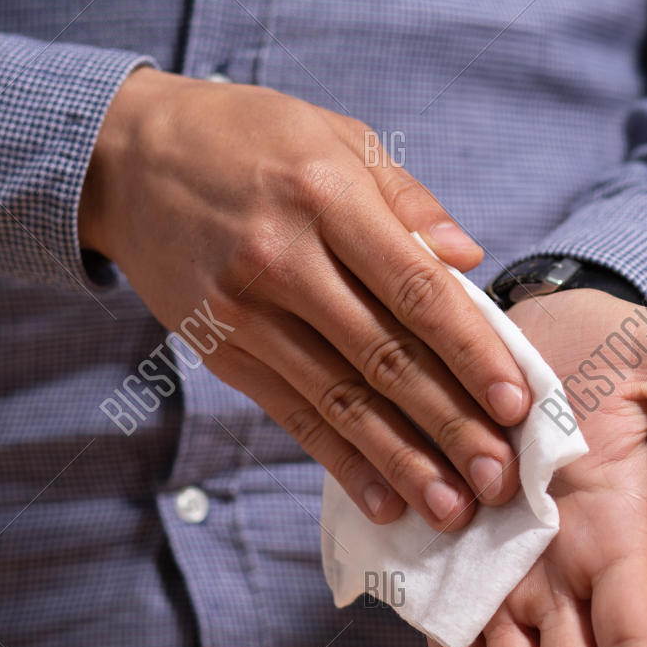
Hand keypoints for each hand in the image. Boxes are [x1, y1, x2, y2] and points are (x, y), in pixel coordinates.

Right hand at [79, 69, 529, 529]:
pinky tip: (384, 502)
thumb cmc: (251, 141)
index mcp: (327, 199)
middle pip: (383, 359)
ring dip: (402, 463)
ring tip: (452, 510)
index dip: (471, 353)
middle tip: (499, 481)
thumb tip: (470, 258)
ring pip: (340, 402)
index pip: (416, 291)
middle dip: (450, 426)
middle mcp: (284, 262)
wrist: (128, 159)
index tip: (517, 405)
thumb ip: (407, 200)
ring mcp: (246, 315)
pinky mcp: (221, 353)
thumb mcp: (336, 136)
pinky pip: (292, 417)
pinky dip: (342, 464)